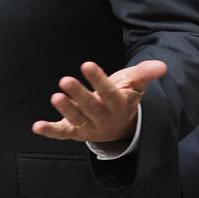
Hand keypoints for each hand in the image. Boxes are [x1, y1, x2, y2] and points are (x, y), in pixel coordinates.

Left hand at [32, 60, 165, 144]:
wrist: (120, 125)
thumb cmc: (123, 96)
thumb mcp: (134, 83)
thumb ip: (145, 74)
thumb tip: (162, 66)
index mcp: (119, 104)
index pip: (109, 92)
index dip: (98, 79)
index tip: (87, 64)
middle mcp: (104, 118)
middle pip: (91, 107)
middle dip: (79, 95)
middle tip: (65, 81)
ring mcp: (89, 127)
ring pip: (77, 119)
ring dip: (66, 109)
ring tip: (55, 96)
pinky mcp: (75, 132)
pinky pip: (62, 133)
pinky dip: (50, 131)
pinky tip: (36, 126)